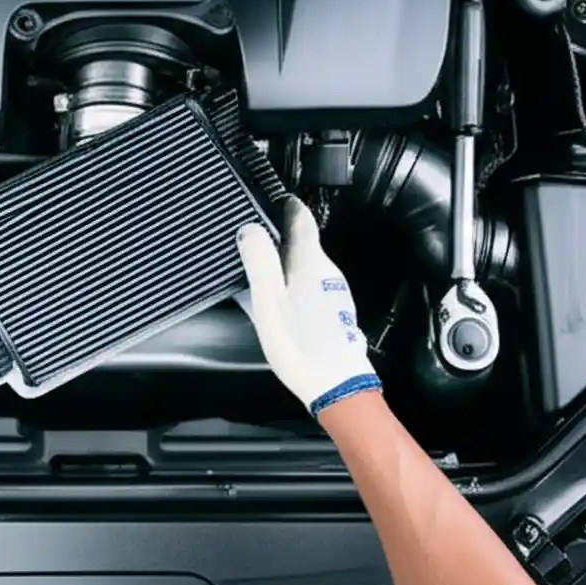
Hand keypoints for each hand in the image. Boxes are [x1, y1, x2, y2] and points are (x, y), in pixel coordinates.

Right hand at [235, 196, 379, 415]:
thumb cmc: (300, 343)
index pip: (302, 219)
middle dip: (278, 239)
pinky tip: (276, 302)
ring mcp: (333, 291)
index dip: (286, 205)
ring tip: (257, 273)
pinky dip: (291, 286)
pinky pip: (308, 287)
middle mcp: (326, 271)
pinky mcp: (334, 311)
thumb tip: (250, 229)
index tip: (270, 199)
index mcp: (310, 262)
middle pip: (301, 243)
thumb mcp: (269, 301)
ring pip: (304, 266)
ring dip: (283, 265)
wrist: (335, 384)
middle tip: (250, 240)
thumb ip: (260, 263)